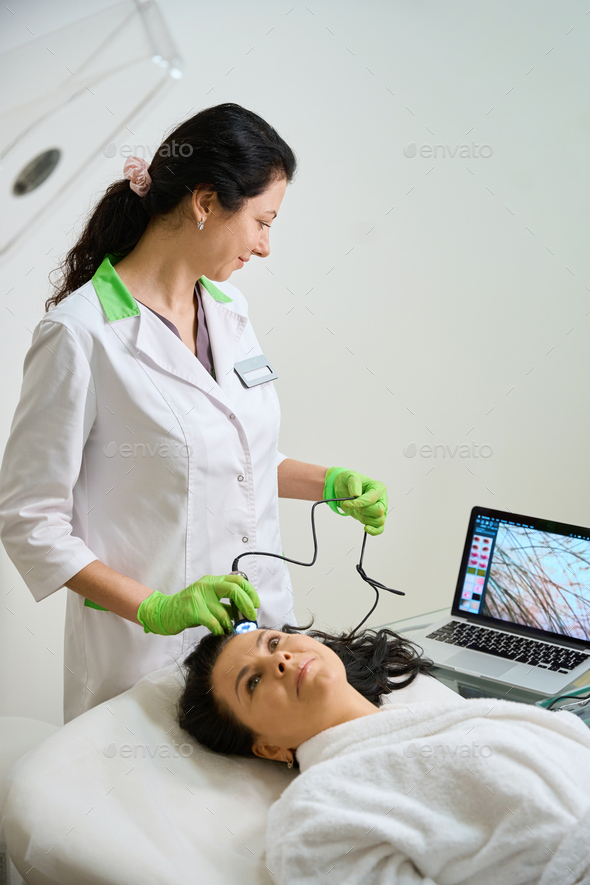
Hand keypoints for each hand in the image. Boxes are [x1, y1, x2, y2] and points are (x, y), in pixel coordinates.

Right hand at [136, 574, 260, 635]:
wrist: (164, 612)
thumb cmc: (187, 609)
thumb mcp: (207, 601)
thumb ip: (224, 603)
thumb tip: (244, 612)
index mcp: (212, 581)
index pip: (237, 580)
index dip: (250, 591)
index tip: (256, 604)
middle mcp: (206, 585)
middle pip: (234, 590)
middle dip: (247, 604)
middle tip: (250, 616)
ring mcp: (198, 596)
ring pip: (224, 611)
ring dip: (230, 624)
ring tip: (229, 630)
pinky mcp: (192, 610)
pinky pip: (213, 622)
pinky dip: (219, 629)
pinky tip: (218, 632)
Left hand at [324, 467, 387, 535]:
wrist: (344, 489)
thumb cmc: (349, 481)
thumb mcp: (349, 476)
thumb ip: (354, 482)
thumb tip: (356, 494)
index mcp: (378, 487)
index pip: (372, 499)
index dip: (359, 503)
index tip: (346, 502)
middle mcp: (382, 499)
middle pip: (379, 511)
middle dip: (363, 511)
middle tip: (354, 506)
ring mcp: (380, 510)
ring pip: (379, 521)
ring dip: (364, 518)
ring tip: (357, 512)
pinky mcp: (375, 518)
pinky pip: (380, 528)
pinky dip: (373, 530)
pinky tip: (365, 527)